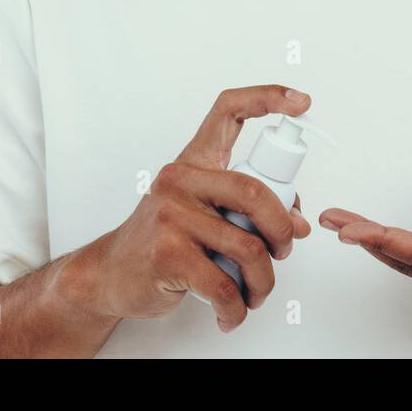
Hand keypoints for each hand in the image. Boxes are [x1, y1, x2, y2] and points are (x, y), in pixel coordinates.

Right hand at [82, 85, 312, 332]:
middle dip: (282, 229)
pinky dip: (237, 307)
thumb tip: (298, 221)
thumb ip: (249, 208)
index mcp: (194, 161)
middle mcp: (180, 180)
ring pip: (248, 247)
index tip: (302, 102)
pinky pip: (223, 285)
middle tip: (285, 250)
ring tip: (257, 291)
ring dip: (264, 280)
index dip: (269, 98)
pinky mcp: (166, 254)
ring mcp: (170, 215)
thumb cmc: (166, 240)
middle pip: (255, 193)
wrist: (110, 275)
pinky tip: (233, 312)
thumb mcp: (204, 212)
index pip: (229, 111)